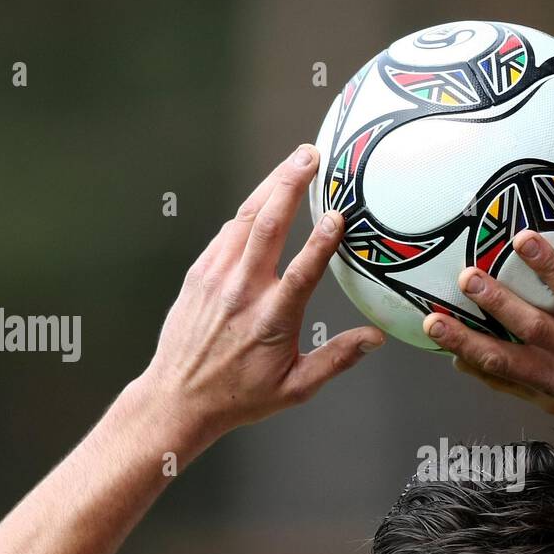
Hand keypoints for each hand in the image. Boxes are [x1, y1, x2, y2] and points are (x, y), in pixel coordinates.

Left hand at [143, 144, 383, 443]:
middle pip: (267, 224)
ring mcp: (216, 278)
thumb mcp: (296, 387)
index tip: (339, 213)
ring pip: (244, 219)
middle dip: (290, 184)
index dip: (322, 240)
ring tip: (291, 165)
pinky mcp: (199, 274)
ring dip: (268, 187)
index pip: (303, 270)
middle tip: (310, 156)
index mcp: (272, 318)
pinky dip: (247, 213)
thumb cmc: (239, 395)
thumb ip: (337, 359)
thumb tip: (374, 338)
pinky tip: (261, 201)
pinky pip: (225, 234)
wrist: (178, 397)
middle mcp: (242, 291)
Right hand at [423, 195, 553, 453]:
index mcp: (552, 380)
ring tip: (523, 239)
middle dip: (498, 302)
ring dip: (549, 267)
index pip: (499, 361)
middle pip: (531, 328)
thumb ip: (513, 383)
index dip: (464, 343)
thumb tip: (462, 364)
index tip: (433, 323)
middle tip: (467, 277)